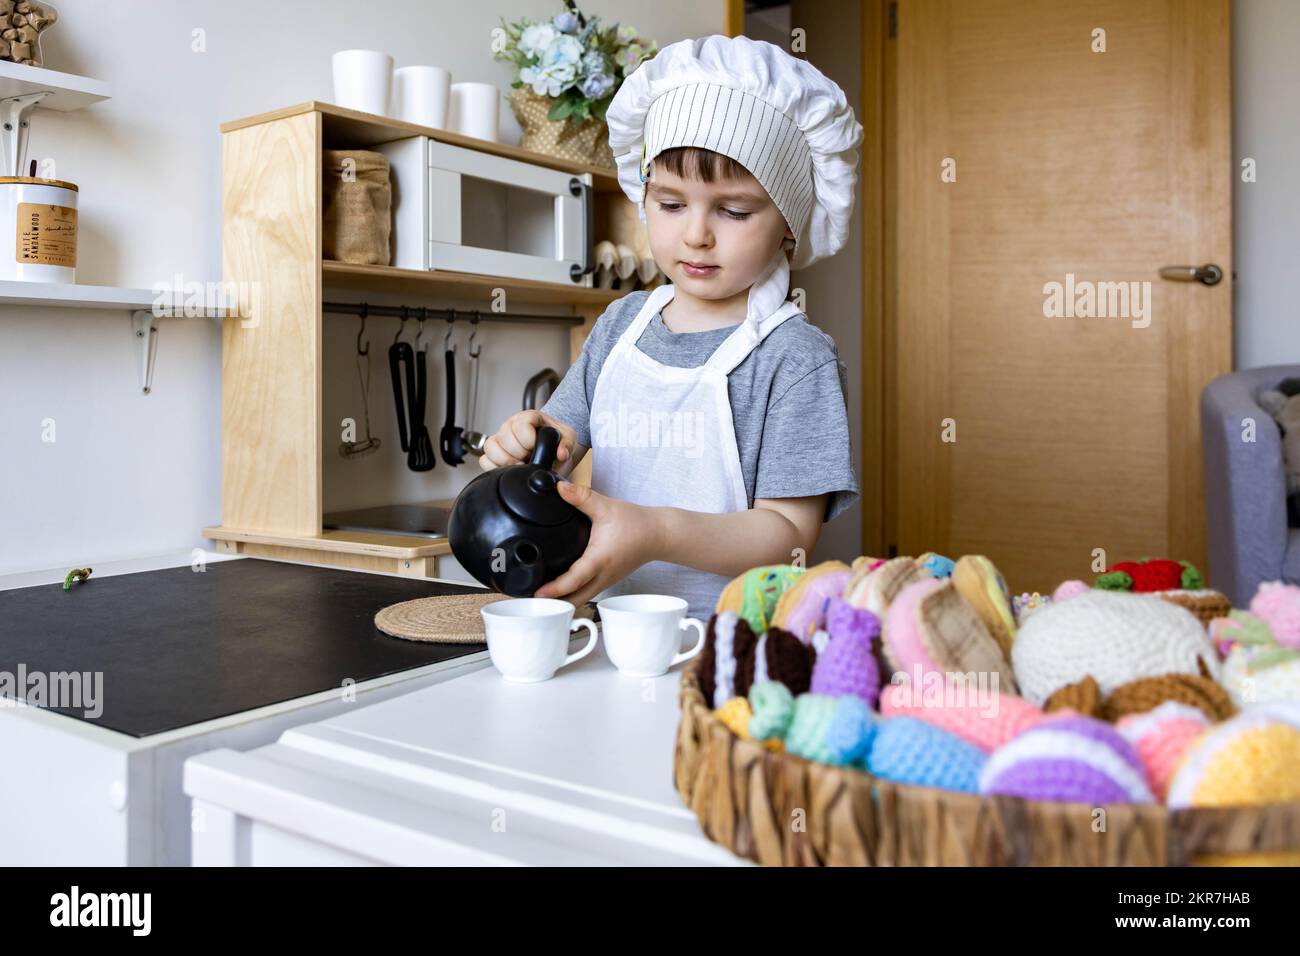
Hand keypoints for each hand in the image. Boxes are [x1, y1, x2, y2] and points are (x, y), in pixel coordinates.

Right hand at [480, 410, 576, 471]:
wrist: (553, 447)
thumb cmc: (557, 440)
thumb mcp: (569, 439)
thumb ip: (567, 445)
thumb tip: (561, 454)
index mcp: (528, 417)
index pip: (520, 426)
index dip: (528, 441)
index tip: (536, 448)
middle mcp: (510, 425)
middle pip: (503, 438)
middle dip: (518, 453)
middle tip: (529, 459)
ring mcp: (500, 438)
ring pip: (490, 448)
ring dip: (505, 461)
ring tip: (520, 465)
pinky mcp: (494, 452)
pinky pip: (484, 460)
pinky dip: (494, 467)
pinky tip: (509, 469)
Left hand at [533, 480, 660, 606]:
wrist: (658, 534)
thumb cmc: (636, 523)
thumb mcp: (606, 507)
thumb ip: (581, 497)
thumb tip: (561, 487)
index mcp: (599, 559)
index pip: (574, 580)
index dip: (555, 588)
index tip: (538, 593)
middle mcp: (602, 575)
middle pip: (575, 599)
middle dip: (553, 603)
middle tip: (531, 600)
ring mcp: (606, 580)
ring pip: (581, 598)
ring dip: (562, 601)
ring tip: (541, 598)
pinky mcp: (607, 580)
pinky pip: (587, 593)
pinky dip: (572, 595)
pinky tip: (560, 590)